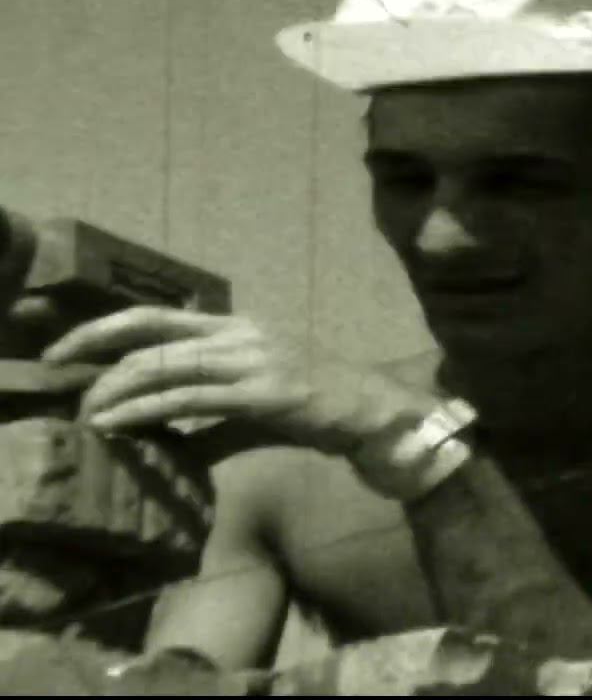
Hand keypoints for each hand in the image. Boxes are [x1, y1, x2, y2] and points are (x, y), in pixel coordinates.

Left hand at [40, 306, 421, 457]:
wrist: (374, 413)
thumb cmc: (320, 407)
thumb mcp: (258, 401)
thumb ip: (211, 412)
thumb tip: (165, 436)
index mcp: (238, 327)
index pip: (158, 317)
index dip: (107, 327)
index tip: (67, 348)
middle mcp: (241, 333)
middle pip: (150, 330)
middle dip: (92, 345)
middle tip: (53, 368)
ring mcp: (253, 359)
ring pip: (164, 365)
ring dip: (115, 388)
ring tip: (84, 410)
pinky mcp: (264, 392)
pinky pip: (189, 398)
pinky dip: (146, 409)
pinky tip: (117, 423)